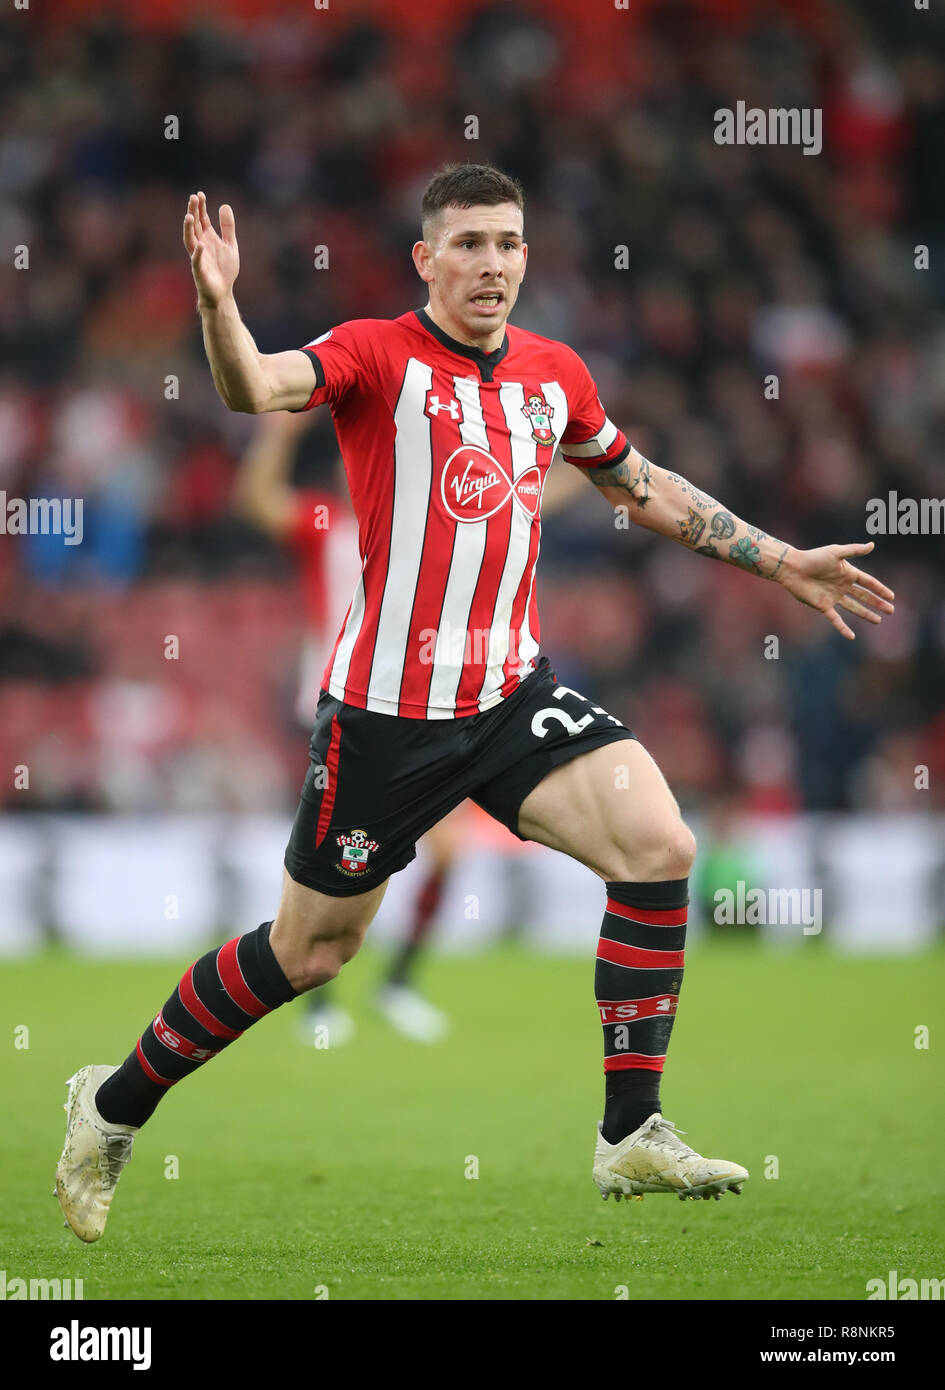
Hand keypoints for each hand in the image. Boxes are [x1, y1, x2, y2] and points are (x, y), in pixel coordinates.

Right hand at [183, 191, 238, 309]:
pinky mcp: (199, 272)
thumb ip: (228, 227)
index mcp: (208, 238)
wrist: (223, 293)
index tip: (200, 194)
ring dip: (189, 229)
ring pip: (190, 241)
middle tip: (193, 198)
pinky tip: (200, 245)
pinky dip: (197, 253)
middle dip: (193, 212)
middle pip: (195, 226)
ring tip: (189, 216)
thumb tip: (224, 205)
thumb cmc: (224, 270)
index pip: (202, 219)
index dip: (200, 207)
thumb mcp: (230, 245)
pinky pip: (196, 261)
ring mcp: (198, 258)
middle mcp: (200, 245)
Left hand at [778, 542, 894, 639]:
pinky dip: (843, 628)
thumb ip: (854, 550)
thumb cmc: (813, 557)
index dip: (880, 589)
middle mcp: (842, 586)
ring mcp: (833, 597)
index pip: (868, 583)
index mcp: (847, 573)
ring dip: (866, 614)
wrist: (793, 568)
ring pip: (854, 608)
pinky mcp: (822, 606)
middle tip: (891, 610)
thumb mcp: (836, 552)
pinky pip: (835, 619)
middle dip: (877, 603)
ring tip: (878, 621)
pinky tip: (851, 636)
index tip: (892, 596)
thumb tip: (873, 545)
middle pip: (864, 597)